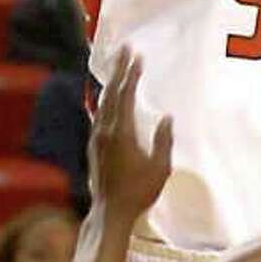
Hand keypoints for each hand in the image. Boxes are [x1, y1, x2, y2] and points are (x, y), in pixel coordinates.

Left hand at [89, 48, 172, 220]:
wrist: (109, 211)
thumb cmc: (138, 192)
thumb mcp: (160, 168)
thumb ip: (163, 141)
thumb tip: (167, 118)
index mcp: (121, 132)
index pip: (125, 95)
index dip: (132, 74)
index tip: (138, 56)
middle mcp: (105, 131)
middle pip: (110, 92)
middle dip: (118, 69)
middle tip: (125, 49)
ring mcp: (96, 138)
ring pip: (102, 102)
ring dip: (111, 83)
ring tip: (118, 68)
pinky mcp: (94, 146)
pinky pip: (99, 114)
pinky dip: (106, 100)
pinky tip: (109, 98)